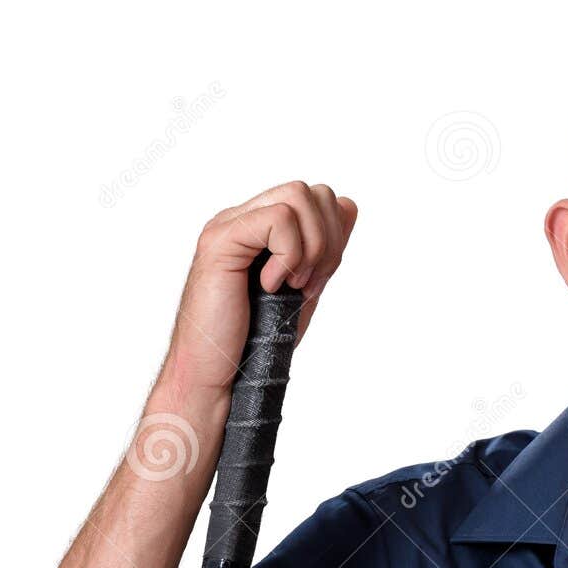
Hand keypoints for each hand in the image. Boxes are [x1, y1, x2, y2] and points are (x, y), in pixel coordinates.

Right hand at [162, 181, 356, 404]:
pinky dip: (288, 256)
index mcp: (262, 229)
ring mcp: (229, 225)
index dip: (333, 237)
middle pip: (313, 192)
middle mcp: (243, 219)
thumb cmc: (254, 341)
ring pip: (298, 195)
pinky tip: (269, 286)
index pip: (317, 199)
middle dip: (328, 242)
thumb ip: (324, 248)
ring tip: (291, 285)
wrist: (218, 375)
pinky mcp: (221, 240)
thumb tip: (349, 207)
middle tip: (308, 285)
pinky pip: (278, 219)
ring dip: (311, 248)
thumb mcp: (304, 286)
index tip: (317, 282)